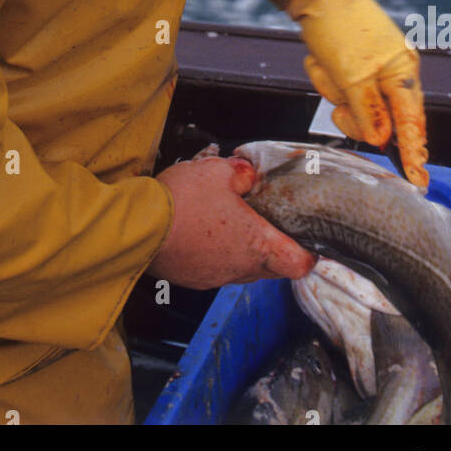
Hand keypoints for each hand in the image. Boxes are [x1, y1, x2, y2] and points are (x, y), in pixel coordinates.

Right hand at [146, 154, 315, 289]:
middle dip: (275, 250)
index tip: (310, 246)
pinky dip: (215, 253)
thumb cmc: (183, 202)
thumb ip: (241, 173)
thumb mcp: (219, 171)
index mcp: (256, 245)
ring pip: (241, 270)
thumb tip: (247, 175)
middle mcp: (238, 268)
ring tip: (229, 223)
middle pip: (271, 269)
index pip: (297, 264)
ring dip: (241, 251)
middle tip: (268, 226)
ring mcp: (213, 277)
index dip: (308, 255)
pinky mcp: (191, 278)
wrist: (140, 226)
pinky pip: (214, 269)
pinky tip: (202, 231)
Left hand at [290, 0, 428, 189]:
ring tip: (328, 65)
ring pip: (353, 105)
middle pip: (379, 119)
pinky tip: (322, 59)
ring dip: (334, 89)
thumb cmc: (340, 28)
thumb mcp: (352, 75)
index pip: (412, 123)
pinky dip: (326, 78)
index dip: (415, 153)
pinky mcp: (353, 66)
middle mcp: (393, 73)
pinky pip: (339, 88)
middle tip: (340, 95)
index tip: (419, 182)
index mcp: (403, 73)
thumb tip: (382, 139)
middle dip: (352, 110)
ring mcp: (373, 70)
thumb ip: (369, 111)